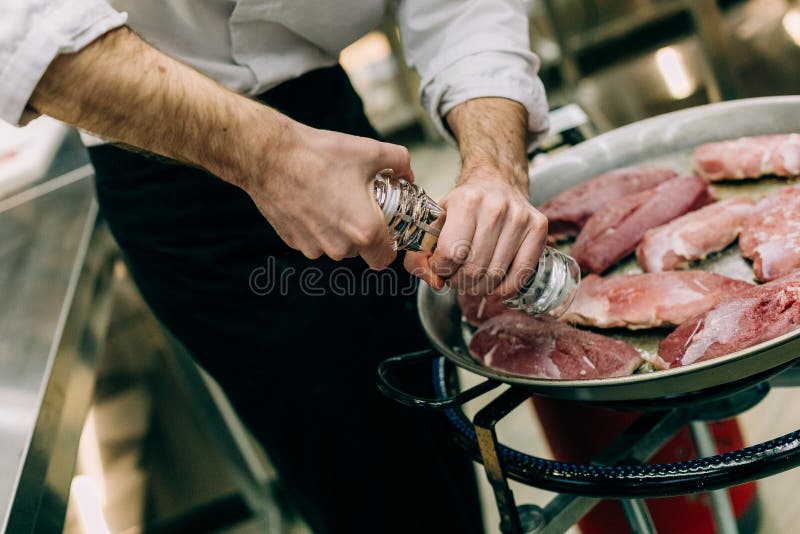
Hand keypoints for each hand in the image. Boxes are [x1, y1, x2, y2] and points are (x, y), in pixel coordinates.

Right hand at [238, 121, 412, 267]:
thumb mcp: (370, 151)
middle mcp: (339, 246)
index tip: (385, 228)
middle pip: (360, 251)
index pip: (385, 258)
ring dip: (338, 229)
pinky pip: (313, 240)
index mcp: (364, 231)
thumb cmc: (320, 155)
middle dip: (362, 232)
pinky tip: (312, 200)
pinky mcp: (292, 241)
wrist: (270, 156)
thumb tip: (407, 173)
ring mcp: (313, 246)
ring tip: (332, 198)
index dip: (388, 245)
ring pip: (335, 246)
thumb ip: (400, 162)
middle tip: (358, 204)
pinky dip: (316, 226)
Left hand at [405, 165, 547, 296]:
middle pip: (474, 268)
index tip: (441, 267)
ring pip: (496, 274)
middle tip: (456, 278)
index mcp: (466, 201)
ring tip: (472, 280)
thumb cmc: (464, 206)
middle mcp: (496, 207)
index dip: (441, 269)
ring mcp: (520, 217)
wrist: (496, 181)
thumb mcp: (435, 220)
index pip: (451, 253)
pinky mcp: (538, 227)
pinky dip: (506, 289)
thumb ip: (421, 254)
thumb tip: (434, 281)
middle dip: (459, 282)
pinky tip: (494, 290)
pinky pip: (523, 272)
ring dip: (479, 287)